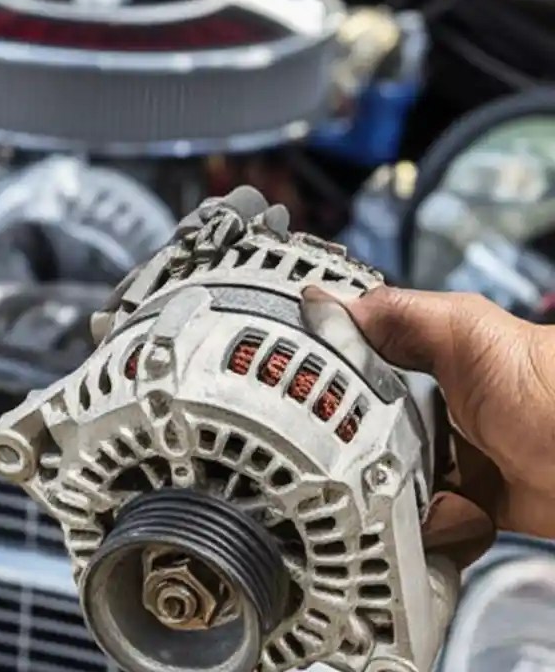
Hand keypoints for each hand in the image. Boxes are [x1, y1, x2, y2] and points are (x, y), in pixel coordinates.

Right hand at [320, 286, 554, 560]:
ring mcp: (452, 465)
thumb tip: (325, 300)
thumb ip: (398, 313)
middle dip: (357, 453)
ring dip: (389, 497)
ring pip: (390, 486)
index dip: (329, 387)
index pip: (356, 372)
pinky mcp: (471, 509)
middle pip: (365, 437)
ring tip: (398, 490)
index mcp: (428, 364)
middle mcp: (436, 414)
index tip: (301, 400)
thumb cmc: (549, 388)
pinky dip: (426, 529)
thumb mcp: (466, 331)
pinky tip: (434, 516)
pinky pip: (428, 527)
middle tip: (356, 456)